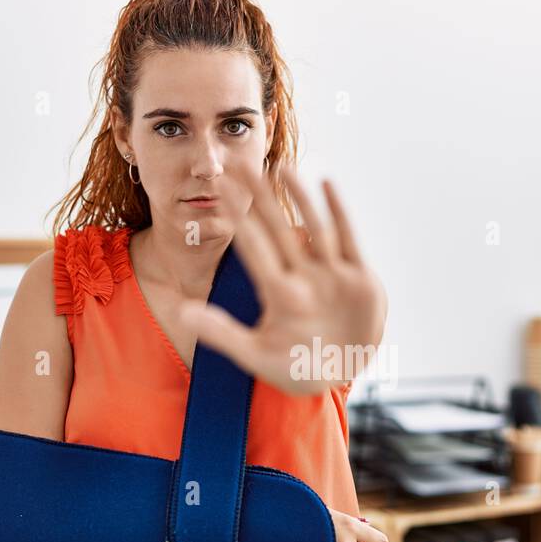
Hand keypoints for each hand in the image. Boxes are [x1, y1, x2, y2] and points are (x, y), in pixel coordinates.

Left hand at [177, 166, 386, 395]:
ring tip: (281, 166)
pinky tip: (327, 184)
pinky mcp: (359, 279)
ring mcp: (330, 276)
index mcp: (277, 293)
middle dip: (259, 197)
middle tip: (238, 164)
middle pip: (278, 229)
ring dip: (298, 198)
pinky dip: (339, 212)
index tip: (217, 193)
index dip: (237, 220)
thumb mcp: (257, 355)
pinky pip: (348, 239)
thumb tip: (181, 313)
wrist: (340, 377)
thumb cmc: (297, 370)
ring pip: (313, 227)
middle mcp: (302, 277)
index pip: (253, 249)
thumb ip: (222, 333)